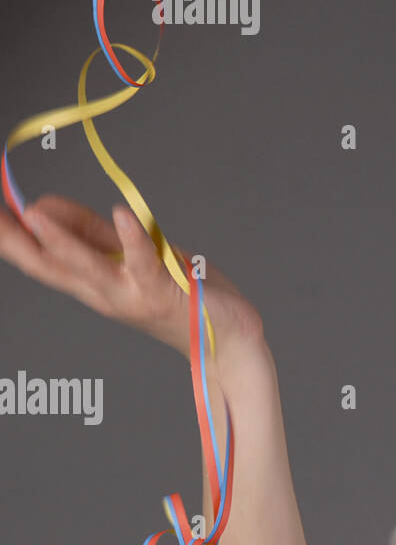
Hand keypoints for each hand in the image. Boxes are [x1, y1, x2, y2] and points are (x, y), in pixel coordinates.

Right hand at [0, 194, 264, 362]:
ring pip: (87, 266)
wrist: (225, 338)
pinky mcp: (163, 292)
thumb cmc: (179, 294)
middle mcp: (103, 294)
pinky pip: (144, 262)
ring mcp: (131, 295)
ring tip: (34, 213)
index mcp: (93, 285)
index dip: (10, 239)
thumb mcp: (131, 260)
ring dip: (60, 240)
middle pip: (50, 266)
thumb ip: (93, 234)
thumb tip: (46, 206)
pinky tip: (119, 215)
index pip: (41, 260)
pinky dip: (131, 237)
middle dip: (16, 241)